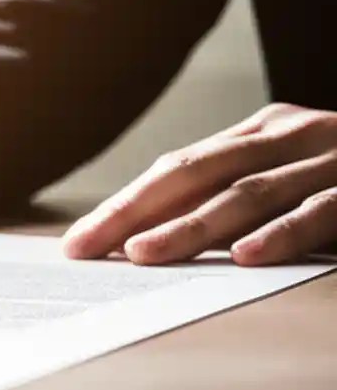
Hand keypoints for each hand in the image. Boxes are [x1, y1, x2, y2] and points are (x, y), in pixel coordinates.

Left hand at [63, 103, 336, 265]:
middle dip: (135, 213)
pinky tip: (244, 258)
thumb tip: (152, 239)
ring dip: (193, 226)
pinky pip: (321, 211)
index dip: (126, 203)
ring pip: (249, 192)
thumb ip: (237, 197)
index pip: (179, 167)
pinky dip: (282, 235)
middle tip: (88, 249)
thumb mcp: (294, 176)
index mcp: (266, 131)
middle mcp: (293, 136)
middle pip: (197, 173)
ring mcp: (335, 158)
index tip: (78, 242)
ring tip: (146, 254)